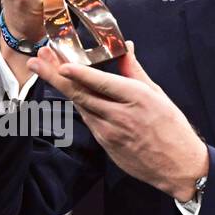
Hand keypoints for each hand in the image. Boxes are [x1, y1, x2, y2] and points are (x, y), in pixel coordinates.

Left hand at [27, 40, 208, 200]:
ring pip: (80, 107)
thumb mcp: (157, 95)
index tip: (61, 64)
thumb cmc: (172, 128)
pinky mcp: (106, 145)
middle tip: (36, 61)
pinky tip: (70, 91)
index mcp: (137, 98)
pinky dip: (79, 105)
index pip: (102, 83)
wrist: (179, 167)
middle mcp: (120, 115)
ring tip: (45, 69)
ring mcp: (110, 133)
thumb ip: (136, 71)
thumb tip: (126, 47)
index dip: (79, 73)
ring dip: (62, 88)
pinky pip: (88, 121)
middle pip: (80, 94)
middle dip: (54, 76)